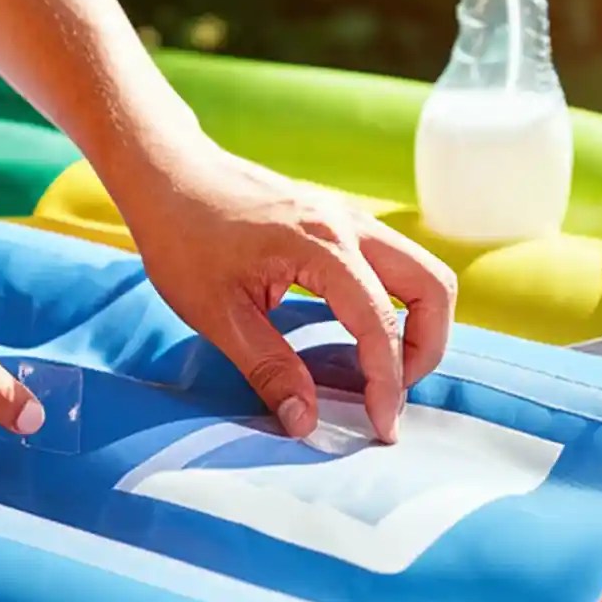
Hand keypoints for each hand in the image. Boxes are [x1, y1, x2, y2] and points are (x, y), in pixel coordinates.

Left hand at [121, 145, 456, 442]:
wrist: (167, 175)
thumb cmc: (183, 237)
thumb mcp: (218, 315)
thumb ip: (268, 368)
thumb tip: (305, 420)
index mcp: (323, 247)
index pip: (380, 325)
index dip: (387, 384)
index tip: (381, 427)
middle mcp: (349, 226)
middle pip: (433, 286)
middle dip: (426, 348)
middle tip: (393, 392)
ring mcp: (349, 218)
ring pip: (421, 270)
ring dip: (419, 324)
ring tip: (383, 370)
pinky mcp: (339, 221)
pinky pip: (394, 263)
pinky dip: (397, 303)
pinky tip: (361, 335)